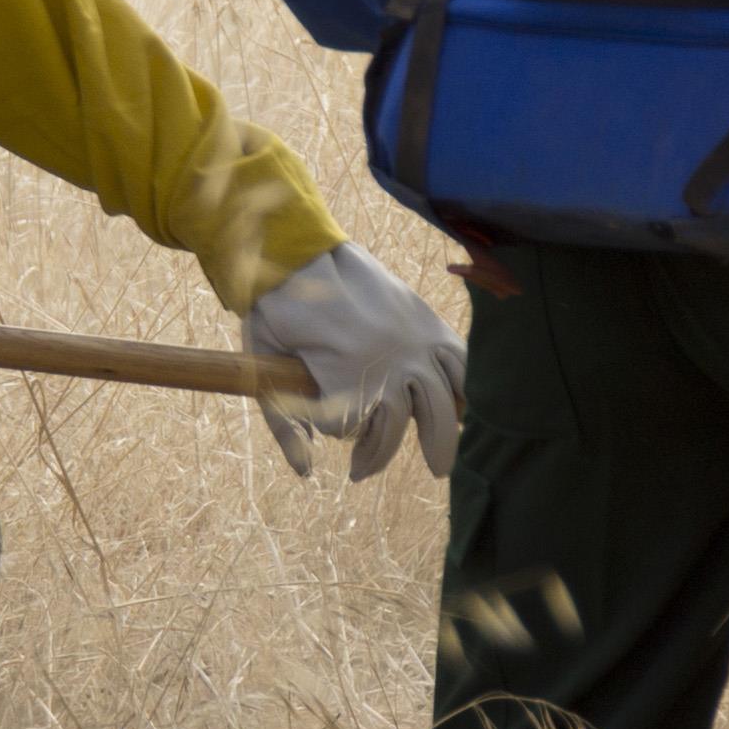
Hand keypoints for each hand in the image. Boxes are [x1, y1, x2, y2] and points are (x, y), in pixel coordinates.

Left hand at [241, 245, 464, 483]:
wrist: (301, 254)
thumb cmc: (278, 311)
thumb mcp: (263, 365)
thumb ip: (284, 425)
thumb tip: (306, 474)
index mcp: (346, 377)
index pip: (349, 431)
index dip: (334, 432)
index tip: (321, 423)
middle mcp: (387, 366)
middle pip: (399, 430)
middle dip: (379, 456)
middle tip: (364, 473)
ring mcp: (414, 346)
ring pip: (440, 408)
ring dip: (438, 439)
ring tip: (436, 463)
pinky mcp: (429, 325)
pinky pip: (461, 366)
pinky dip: (465, 392)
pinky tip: (459, 411)